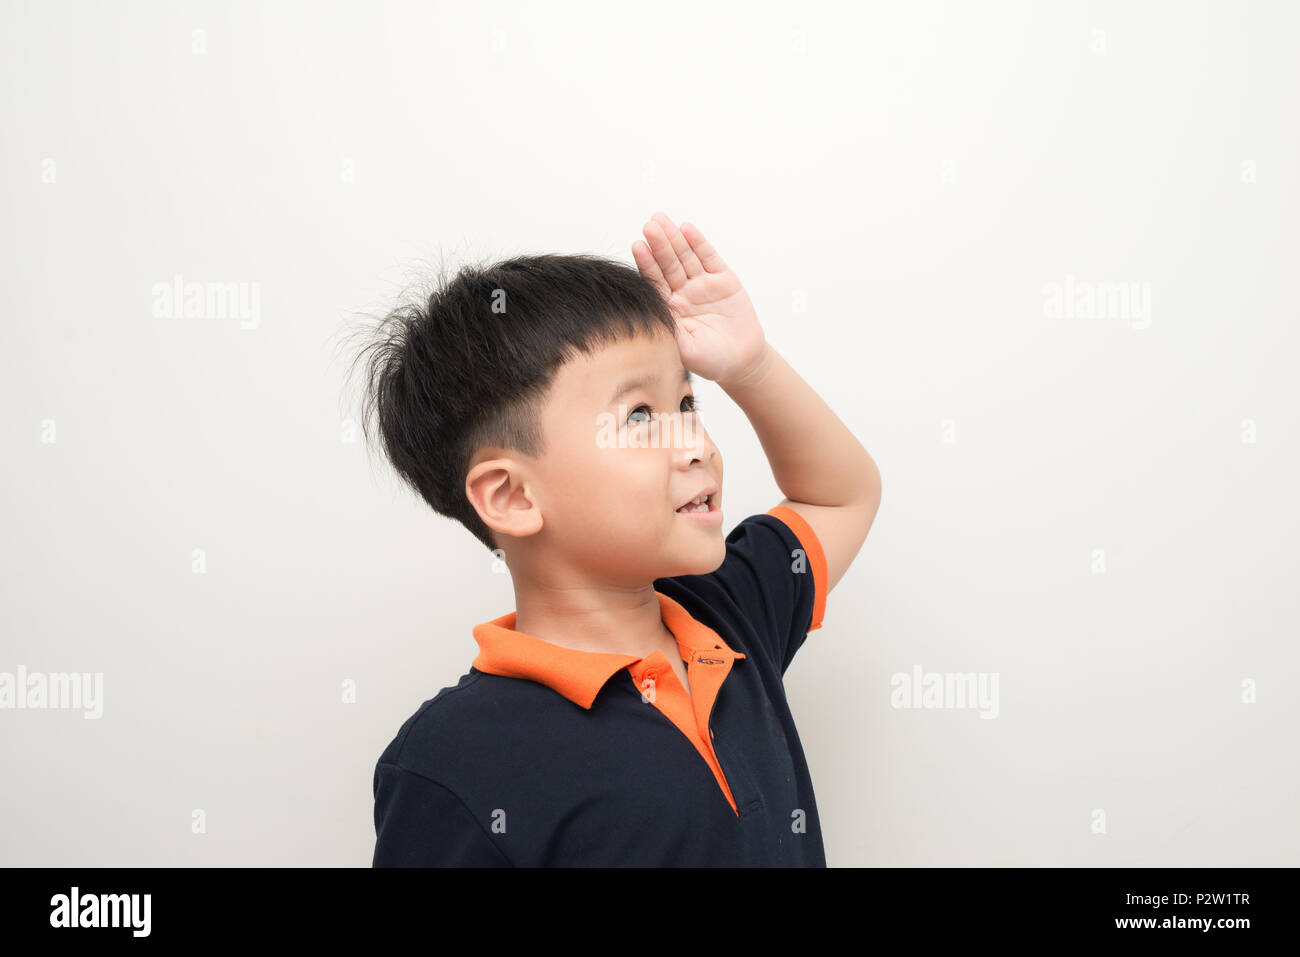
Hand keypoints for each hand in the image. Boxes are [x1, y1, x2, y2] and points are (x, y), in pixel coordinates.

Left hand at [632, 212, 767, 387]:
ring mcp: (701, 284)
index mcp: (668, 309)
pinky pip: (708, 258)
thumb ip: (669, 329)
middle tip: (649, 225)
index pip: (655, 282)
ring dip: (674, 238)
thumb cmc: (710, 360)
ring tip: (662, 220)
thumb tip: (650, 311)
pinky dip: (698, 243)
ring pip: (685, 257)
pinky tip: (687, 228)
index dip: (647, 264)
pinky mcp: (723, 279)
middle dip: (659, 244)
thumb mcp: (684, 350)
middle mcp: (682, 293)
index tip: (637, 246)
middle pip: (668, 264)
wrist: (741, 362)